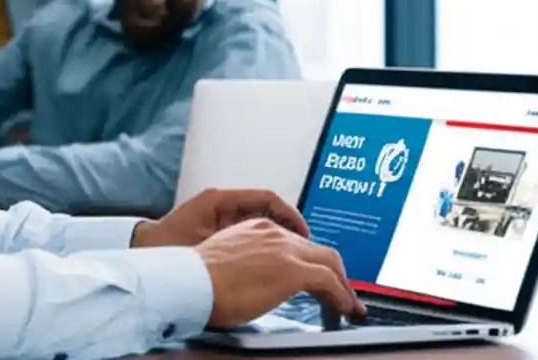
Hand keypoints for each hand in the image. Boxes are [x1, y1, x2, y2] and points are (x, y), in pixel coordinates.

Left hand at [132, 188, 308, 247]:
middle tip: (306, 251)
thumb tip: (266, 245)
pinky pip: (248, 236)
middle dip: (289, 229)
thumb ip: (233, 240)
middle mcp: (222, 206)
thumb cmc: (164, 246)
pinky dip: (263, 248)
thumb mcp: (203, 242)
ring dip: (278, 240)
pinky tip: (270, 266)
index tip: (304, 234)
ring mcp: (219, 220)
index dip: (291, 215)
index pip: (268, 199)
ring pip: (260, 224)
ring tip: (293, 261)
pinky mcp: (216, 235)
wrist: (140, 255)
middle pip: (268, 211)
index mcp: (220, 201)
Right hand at [193, 218, 365, 327]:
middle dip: (334, 272)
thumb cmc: (197, 280)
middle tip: (340, 292)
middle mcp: (273, 233)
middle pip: (318, 250)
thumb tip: (252, 283)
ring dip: (342, 285)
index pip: (294, 242)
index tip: (316, 278)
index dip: (310, 261)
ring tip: (347, 304)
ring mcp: (285, 249)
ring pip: (329, 262)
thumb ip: (245, 264)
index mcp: (255, 228)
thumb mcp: (225, 263)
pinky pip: (329, 282)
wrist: (190, 282)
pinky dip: (342, 297)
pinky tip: (344, 309)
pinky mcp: (293, 270)